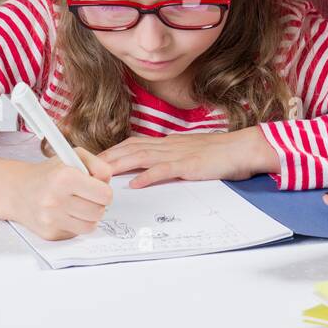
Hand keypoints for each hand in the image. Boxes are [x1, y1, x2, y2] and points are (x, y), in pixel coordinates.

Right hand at [9, 147, 113, 240]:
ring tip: (77, 205)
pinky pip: (76, 233)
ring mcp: (51, 219)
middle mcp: (55, 199)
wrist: (19, 190)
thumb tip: (108, 183)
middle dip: (97, 204)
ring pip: (90, 226)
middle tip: (86, 197)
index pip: (105, 195)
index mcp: (65, 177)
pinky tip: (65, 214)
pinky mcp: (49, 233)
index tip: (97, 188)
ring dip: (88, 216)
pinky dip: (75, 225)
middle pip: (99, 212)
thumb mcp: (74, 157)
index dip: (104, 191)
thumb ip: (99, 166)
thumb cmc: (50, 173)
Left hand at [97, 127, 277, 187]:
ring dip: (119, 165)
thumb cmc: (218, 154)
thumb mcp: (188, 154)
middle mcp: (167, 145)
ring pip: (141, 156)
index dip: (111, 151)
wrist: (241, 148)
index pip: (132, 144)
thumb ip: (168, 160)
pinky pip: (164, 170)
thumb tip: (149, 171)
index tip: (93, 160)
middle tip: (86, 168)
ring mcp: (177, 154)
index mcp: (167, 143)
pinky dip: (148, 176)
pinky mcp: (188, 165)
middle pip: (129, 148)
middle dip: (106, 157)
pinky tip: (135, 184)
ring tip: (101, 175)